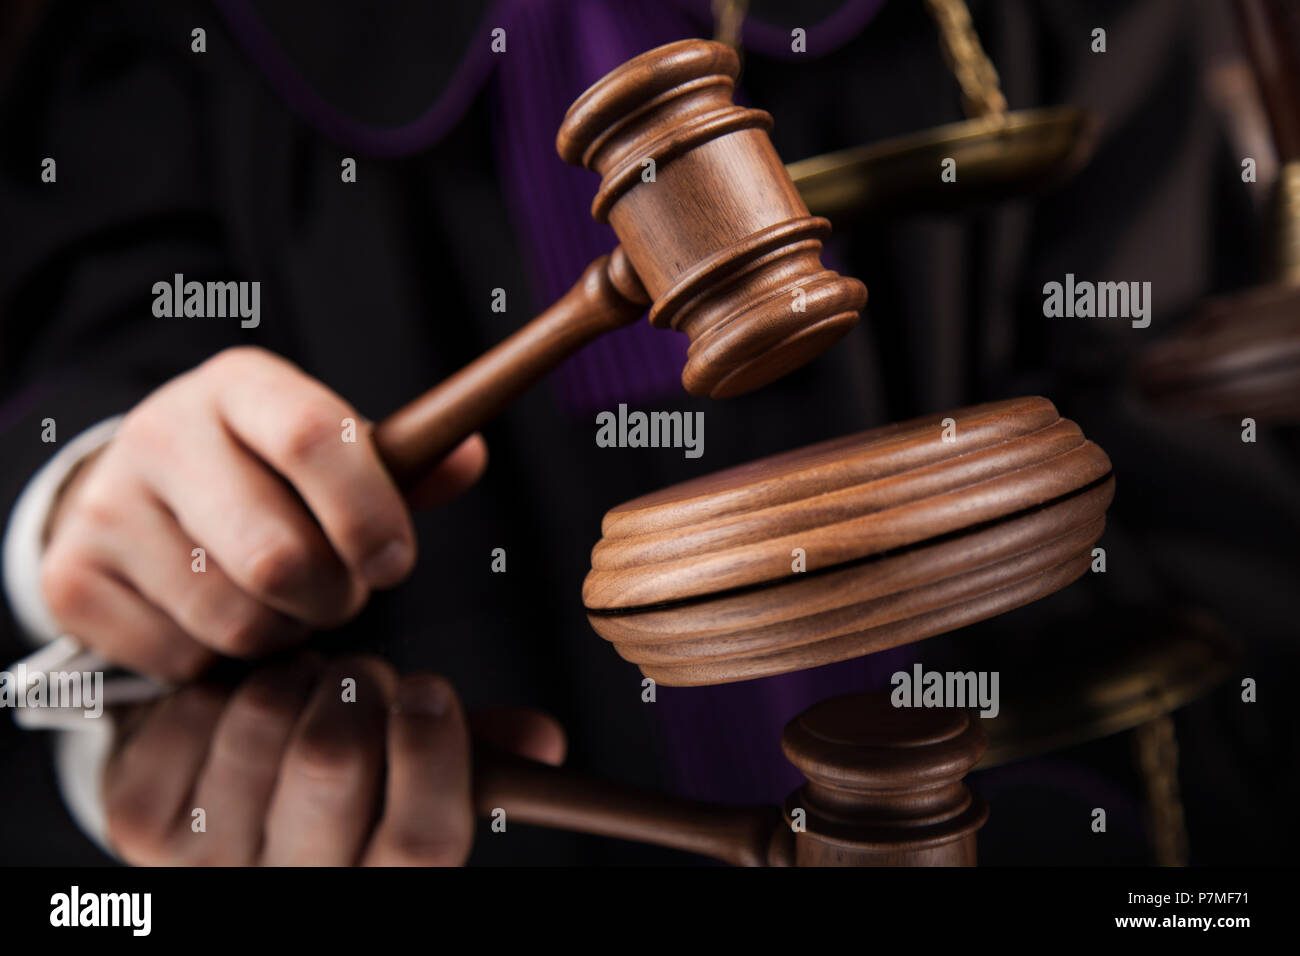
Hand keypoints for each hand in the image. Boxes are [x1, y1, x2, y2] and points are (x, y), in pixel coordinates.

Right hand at [39, 346, 487, 679]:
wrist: (141, 489)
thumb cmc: (266, 473)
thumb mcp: (334, 450)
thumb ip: (404, 462)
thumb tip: (468, 456)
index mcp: (243, 386)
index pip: (312, 439)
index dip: (368, 513)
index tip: (396, 562)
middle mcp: (163, 432)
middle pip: (277, 555)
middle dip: (332, 595)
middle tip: (340, 590)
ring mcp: (108, 505)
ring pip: (234, 619)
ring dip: (282, 630)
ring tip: (280, 600)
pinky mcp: (73, 577)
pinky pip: (181, 659)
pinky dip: (218, 658)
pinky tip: (216, 615)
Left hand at [102, 654, 565, 865]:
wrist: (209, 808)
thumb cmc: (333, 786)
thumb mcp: (406, 778)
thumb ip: (472, 754)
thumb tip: (544, 740)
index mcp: (371, 887)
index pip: (421, 841)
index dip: (432, 754)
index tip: (429, 690)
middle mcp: (287, 892)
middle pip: (333, 765)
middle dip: (358, 692)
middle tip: (363, 677)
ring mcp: (202, 864)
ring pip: (262, 722)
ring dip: (295, 678)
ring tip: (302, 686)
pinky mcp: (141, 822)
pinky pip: (198, 710)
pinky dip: (228, 686)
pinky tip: (238, 707)